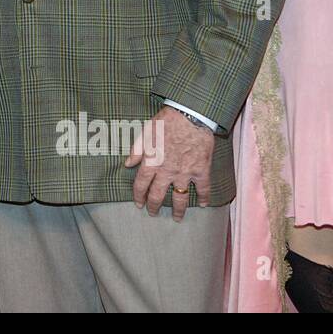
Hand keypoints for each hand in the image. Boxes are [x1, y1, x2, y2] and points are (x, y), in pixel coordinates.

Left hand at [125, 106, 214, 220]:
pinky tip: (204, 205)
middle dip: (154, 207)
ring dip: (178, 210)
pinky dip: (204, 198)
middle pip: (158, 195)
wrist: (190, 115)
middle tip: (153, 213)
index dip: (139, 196)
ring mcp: (185, 173)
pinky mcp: (201, 170)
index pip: (141, 185)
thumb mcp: (145, 132)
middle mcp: (166, 171)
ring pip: (180, 198)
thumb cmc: (166, 121)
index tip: (139, 204)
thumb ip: (136, 150)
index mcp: (151, 162)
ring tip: (177, 218)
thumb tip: (127, 164)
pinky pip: (203, 188)